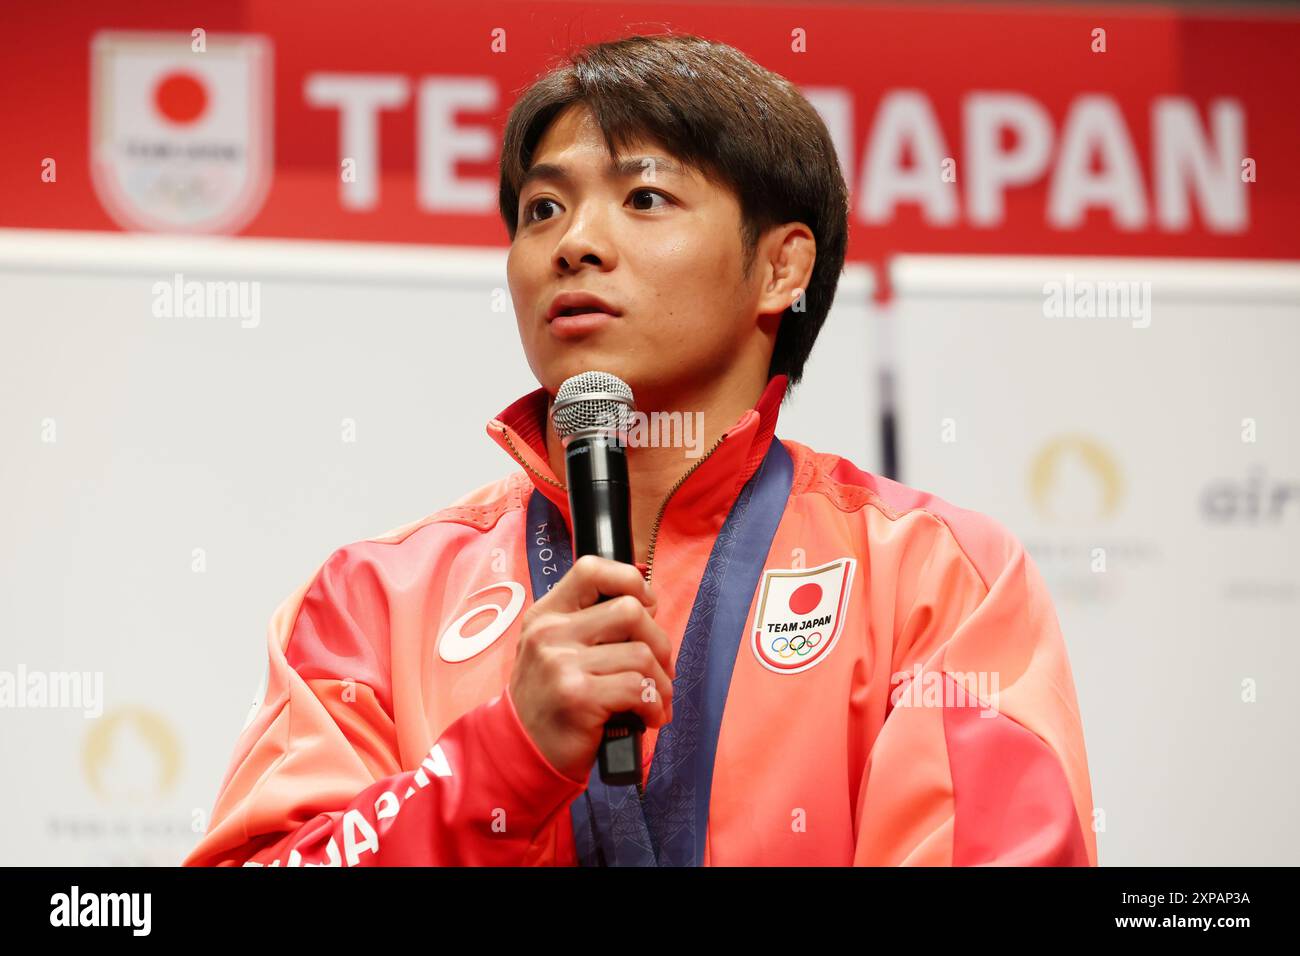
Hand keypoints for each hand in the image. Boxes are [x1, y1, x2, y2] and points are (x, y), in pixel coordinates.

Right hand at [508, 555, 674, 783]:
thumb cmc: (551, 702)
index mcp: (546, 615)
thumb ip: (590, 625)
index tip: (647, 607)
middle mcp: (550, 634)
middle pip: (630, 610)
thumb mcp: (555, 652)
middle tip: (660, 669)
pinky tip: (647, 718)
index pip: (592, 569)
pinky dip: (653, 705)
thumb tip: (647, 605)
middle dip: (660, 642)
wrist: (520, 753)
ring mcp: (561, 664)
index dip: (630, 581)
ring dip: (660, 682)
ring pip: (641, 653)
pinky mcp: (578, 697)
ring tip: (655, 700)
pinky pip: (637, 688)